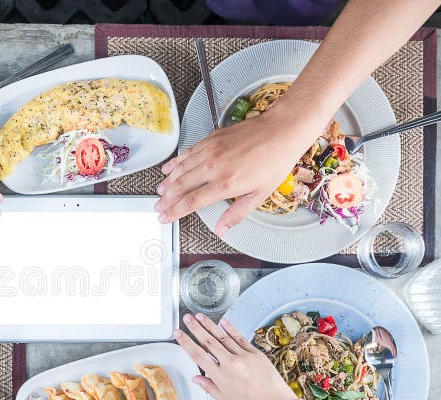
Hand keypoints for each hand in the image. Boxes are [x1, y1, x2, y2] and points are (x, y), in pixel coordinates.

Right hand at [154, 108, 319, 235]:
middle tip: (158, 207)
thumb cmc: (275, 160)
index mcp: (225, 184)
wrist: (281, 129)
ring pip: (181, 169)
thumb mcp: (260, 194)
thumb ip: (236, 213)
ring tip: (160, 191)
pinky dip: (176, 162)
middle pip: (181, 186)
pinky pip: (187, 153)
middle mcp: (214, 167)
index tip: (165, 217)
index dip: (175, 211)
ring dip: (168, 182)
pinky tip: (169, 168)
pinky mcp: (211, 139)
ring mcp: (210, 151)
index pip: (191, 201)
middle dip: (166, 199)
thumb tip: (221, 229)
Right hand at [174, 313, 296, 399]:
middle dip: (196, 328)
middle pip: (208, 341)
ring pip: (222, 336)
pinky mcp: (255, 353)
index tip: (178, 334)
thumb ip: (208, 386)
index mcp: (220, 377)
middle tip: (187, 318)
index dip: (186, 342)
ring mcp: (243, 356)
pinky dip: (230, 329)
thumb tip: (196, 378)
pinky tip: (223, 321)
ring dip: (209, 325)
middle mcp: (230, 364)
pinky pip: (239, 338)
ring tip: (200, 316)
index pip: (197, 355)